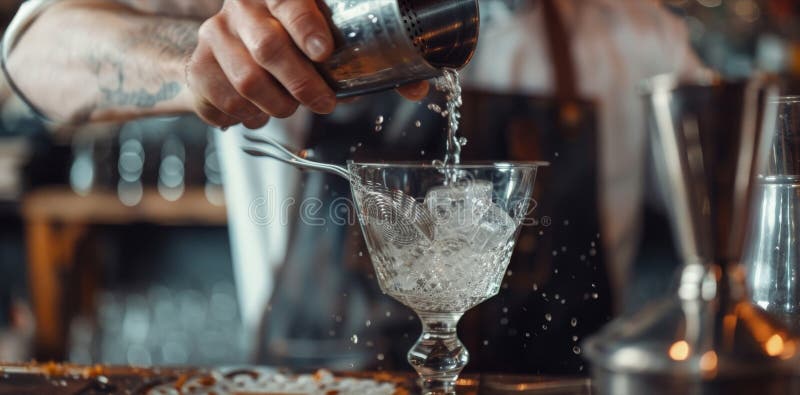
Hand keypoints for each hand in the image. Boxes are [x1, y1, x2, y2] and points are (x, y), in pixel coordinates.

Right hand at [185, 0, 429, 129]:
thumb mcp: (331, 37)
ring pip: (245, 81)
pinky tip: (258, 114)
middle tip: (325, 104)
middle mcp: (240, 6)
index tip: (325, 52)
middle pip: (267, 48)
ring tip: (291, 109)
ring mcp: (213, 35)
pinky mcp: (196, 65)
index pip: (289, 1)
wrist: (234, 41)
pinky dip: (244, 117)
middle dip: (302, 85)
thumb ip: (373, 58)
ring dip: (277, 106)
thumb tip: (418, 87)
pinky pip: (217, 101)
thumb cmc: (294, 38)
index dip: (307, 26)